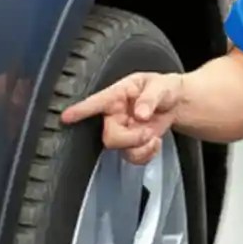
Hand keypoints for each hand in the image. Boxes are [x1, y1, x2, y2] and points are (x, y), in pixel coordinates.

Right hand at [61, 72, 184, 164]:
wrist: (176, 104)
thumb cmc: (164, 89)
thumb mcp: (161, 86)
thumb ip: (151, 98)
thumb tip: (140, 114)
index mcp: (118, 95)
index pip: (96, 102)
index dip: (80, 110)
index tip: (66, 117)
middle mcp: (115, 114)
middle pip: (109, 136)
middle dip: (129, 139)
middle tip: (148, 132)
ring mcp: (122, 130)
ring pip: (118, 150)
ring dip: (140, 148)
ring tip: (153, 136)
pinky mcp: (130, 144)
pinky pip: (132, 157)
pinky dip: (146, 155)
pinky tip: (154, 143)